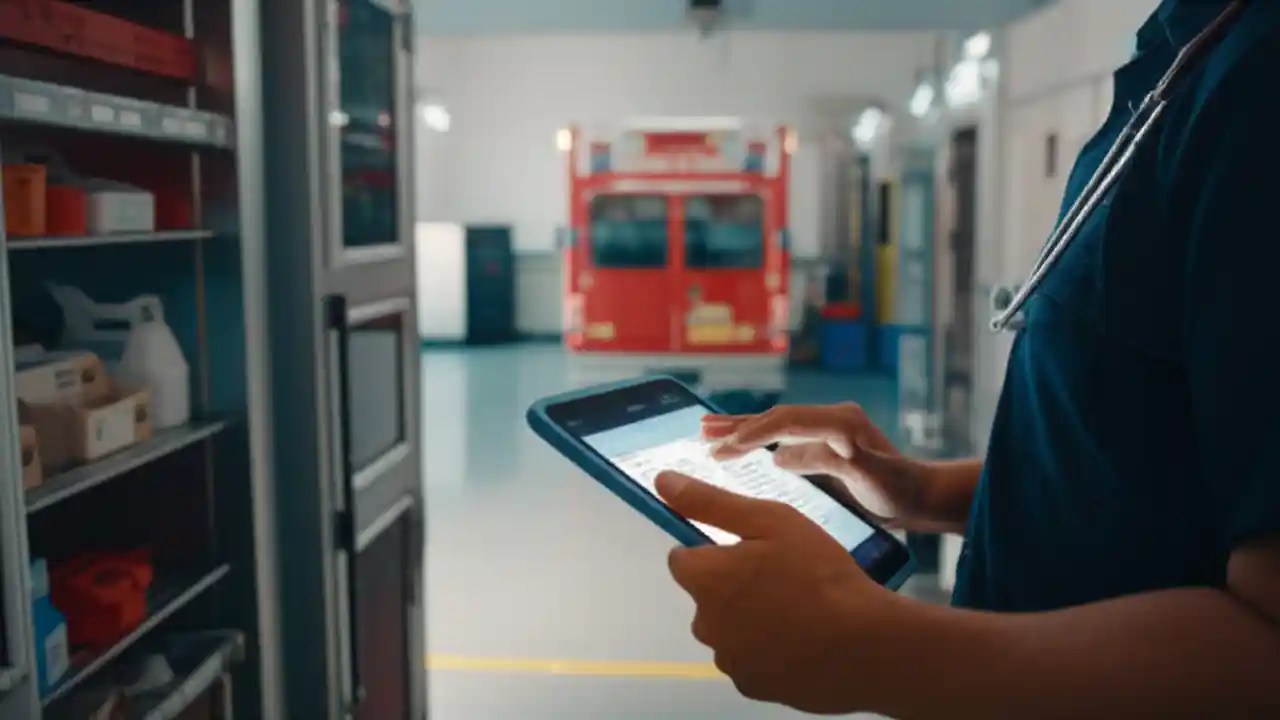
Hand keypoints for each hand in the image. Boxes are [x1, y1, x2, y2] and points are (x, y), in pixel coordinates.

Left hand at [656, 471, 900, 714]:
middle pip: (707, 597)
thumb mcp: (770, 521)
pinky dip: (767, 652)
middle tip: (783, 579)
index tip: (751, 551)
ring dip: (749, 621)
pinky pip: (749, 661)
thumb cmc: (818, 574)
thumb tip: (661, 480)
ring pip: (729, 631)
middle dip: (733, 588)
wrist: (864, 646)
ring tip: (798, 613)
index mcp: (705, 579)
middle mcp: (705, 624)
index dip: (714, 552)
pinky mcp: (752, 688)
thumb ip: (710, 502)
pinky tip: (801, 643)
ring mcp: (728, 661)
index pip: (682, 559)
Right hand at [703, 404, 929, 528]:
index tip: (725, 449)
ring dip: (742, 429)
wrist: (920, 495)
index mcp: (841, 422)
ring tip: (706, 431)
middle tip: (702, 437)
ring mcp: (826, 429)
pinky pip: (784, 437)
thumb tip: (794, 453)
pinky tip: (739, 445)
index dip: (755, 433)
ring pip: (776, 425)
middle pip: (776, 418)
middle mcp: (831, 419)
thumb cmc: (900, 491)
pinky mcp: (823, 444)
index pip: (787, 421)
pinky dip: (759, 441)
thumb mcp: (876, 480)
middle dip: (738, 427)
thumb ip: (842, 462)